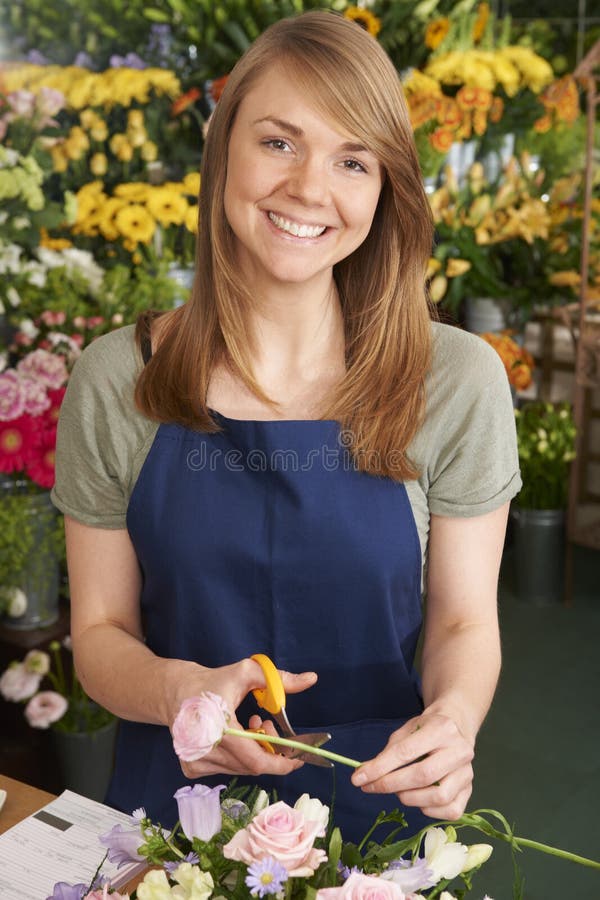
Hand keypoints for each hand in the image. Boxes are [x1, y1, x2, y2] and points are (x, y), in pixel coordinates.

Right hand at [171, 657, 317, 779]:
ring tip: (250, 726)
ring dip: (254, 753)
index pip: (255, 759)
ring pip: (240, 769)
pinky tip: (234, 738)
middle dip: (269, 750)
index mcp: (217, 727)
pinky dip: (238, 758)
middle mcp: (204, 750)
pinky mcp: (192, 768)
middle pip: (251, 765)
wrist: (176, 691)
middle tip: (269, 725)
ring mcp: (196, 762)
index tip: (298, 757)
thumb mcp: (247, 672)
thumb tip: (311, 679)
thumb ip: (279, 679)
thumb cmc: (214, 681)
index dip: (280, 762)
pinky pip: (227, 770)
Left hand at [350, 711, 474, 819]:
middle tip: (372, 787)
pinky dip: (429, 810)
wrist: (456, 728)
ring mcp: (467, 772)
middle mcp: (459, 750)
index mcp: (441, 729)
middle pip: (423, 775)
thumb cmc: (427, 730)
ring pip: (438, 796)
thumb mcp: (405, 732)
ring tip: (398, 791)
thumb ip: (386, 754)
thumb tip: (363, 776)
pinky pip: (450, 811)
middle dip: (391, 784)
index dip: (380, 768)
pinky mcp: (470, 790)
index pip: (406, 752)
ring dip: (410, 798)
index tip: (358, 778)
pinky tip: (418, 799)